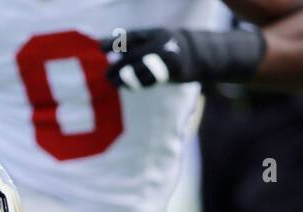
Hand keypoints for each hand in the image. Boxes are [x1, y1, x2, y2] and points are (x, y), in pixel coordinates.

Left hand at [98, 28, 263, 89]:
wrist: (204, 53)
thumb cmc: (172, 48)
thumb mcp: (156, 39)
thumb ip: (137, 44)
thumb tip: (111, 50)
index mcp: (155, 33)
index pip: (130, 37)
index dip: (114, 42)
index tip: (99, 47)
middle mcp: (160, 44)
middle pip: (132, 57)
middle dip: (117, 67)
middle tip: (107, 75)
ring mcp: (167, 58)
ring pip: (139, 71)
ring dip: (125, 79)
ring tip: (115, 82)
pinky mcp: (172, 71)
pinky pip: (151, 80)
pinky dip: (139, 84)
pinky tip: (131, 86)